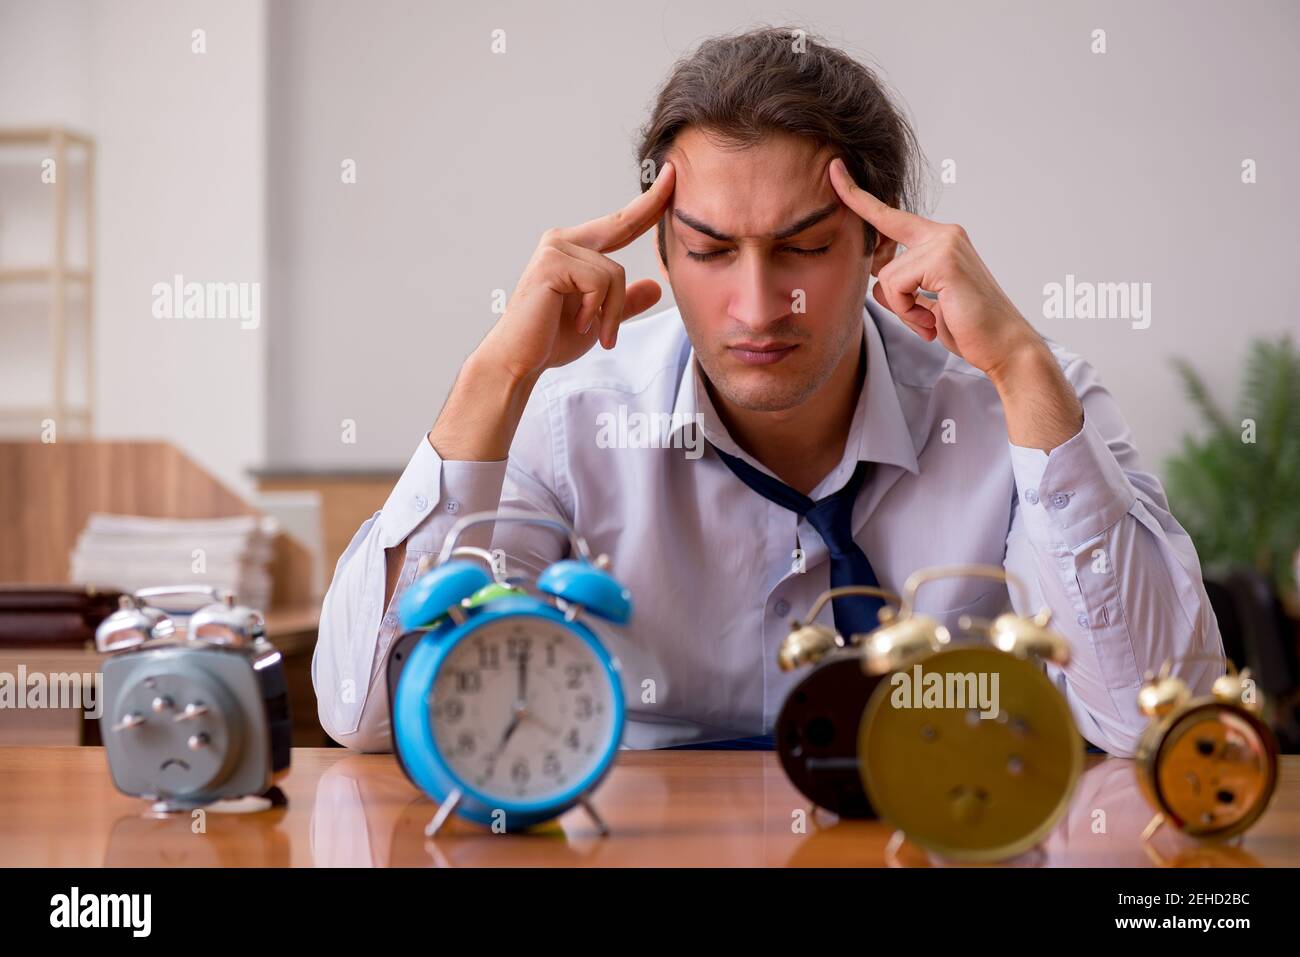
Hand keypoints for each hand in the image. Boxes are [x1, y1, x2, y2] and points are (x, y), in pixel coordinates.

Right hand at [479, 162, 676, 382]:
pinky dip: (597, 311)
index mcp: (573, 248)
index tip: (671, 176)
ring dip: (612, 311)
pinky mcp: (552, 263)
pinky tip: (579, 324)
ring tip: (596, 331)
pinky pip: (600, 282)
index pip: (618, 224)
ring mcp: (555, 248)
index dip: (646, 203)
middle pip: (622, 226)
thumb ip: (623, 301)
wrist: (519, 360)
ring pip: (615, 272)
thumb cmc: (551, 340)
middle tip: (673, 174)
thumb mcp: (599, 318)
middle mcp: (562, 240)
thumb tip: (654, 287)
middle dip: (650, 206)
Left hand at [829, 158, 1081, 449]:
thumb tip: (876, 280)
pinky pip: (895, 286)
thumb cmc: (967, 325)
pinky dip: (908, 312)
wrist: (1004, 345)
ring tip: (933, 319)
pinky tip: (933, 321)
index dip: (858, 197)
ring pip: (885, 276)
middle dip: (890, 289)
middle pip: (879, 249)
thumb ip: (901, 283)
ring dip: (902, 309)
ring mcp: (944, 243)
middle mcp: (943, 233)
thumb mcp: (924, 302)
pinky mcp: (942, 260)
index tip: (835, 171)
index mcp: (939, 239)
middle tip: (924, 313)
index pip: (890, 216)